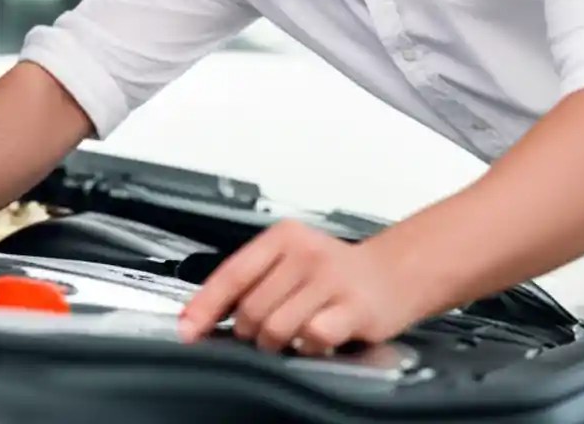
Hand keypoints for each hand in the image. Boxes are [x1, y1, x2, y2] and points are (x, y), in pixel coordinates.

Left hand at [178, 220, 419, 353]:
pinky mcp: (354, 307)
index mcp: (282, 237)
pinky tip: (319, 337)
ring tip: (294, 333)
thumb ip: (250, 281)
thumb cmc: (334, 272)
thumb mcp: (289, 261)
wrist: (395, 273)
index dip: (204, 306)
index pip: (231, 274)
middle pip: (251, 309)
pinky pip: (312, 337)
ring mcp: (330, 279)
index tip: (188, 328)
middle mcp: (305, 253)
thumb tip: (201, 315)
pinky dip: (310, 346)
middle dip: (250, 331)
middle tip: (266, 330)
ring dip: (278, 342)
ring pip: (276, 328)